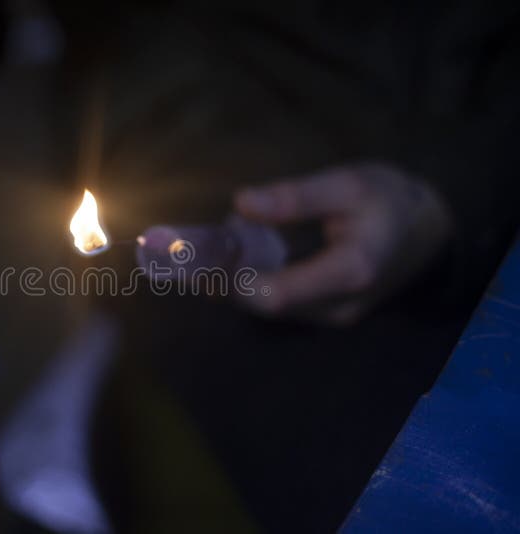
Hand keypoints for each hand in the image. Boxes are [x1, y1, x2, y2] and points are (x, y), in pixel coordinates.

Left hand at [234, 163, 451, 323]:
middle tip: (217, 232)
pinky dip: (255, 279)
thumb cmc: (389, 201)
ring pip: (265, 307)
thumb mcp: (348, 183)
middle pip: (263, 304)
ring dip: (239, 275)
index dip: (234, 277)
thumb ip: (296, 197)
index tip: (211, 245)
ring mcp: (330, 317)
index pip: (276, 294)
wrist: (425, 234)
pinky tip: (252, 249)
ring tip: (235, 234)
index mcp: (350, 272)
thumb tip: (242, 203)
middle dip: (230, 272)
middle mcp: (338, 306)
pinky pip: (277, 303)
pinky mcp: (323, 316)